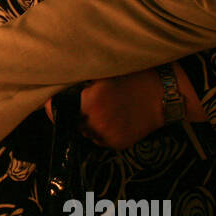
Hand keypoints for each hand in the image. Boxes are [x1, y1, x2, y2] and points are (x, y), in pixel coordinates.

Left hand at [45, 67, 166, 149]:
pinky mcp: (117, 143)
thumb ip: (81, 78)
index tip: (51, 102)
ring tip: (104, 110)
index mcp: (90, 101)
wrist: (164, 94)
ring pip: (85, 132)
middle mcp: (95, 121)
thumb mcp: (105, 72)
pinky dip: (102, 132)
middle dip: (74, 113)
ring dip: (87, 123)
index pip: (57, 109)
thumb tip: (56, 77)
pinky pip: (100, 140)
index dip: (52, 105)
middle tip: (86, 103)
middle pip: (71, 121)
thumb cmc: (134, 76)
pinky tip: (114, 119)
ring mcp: (107, 135)